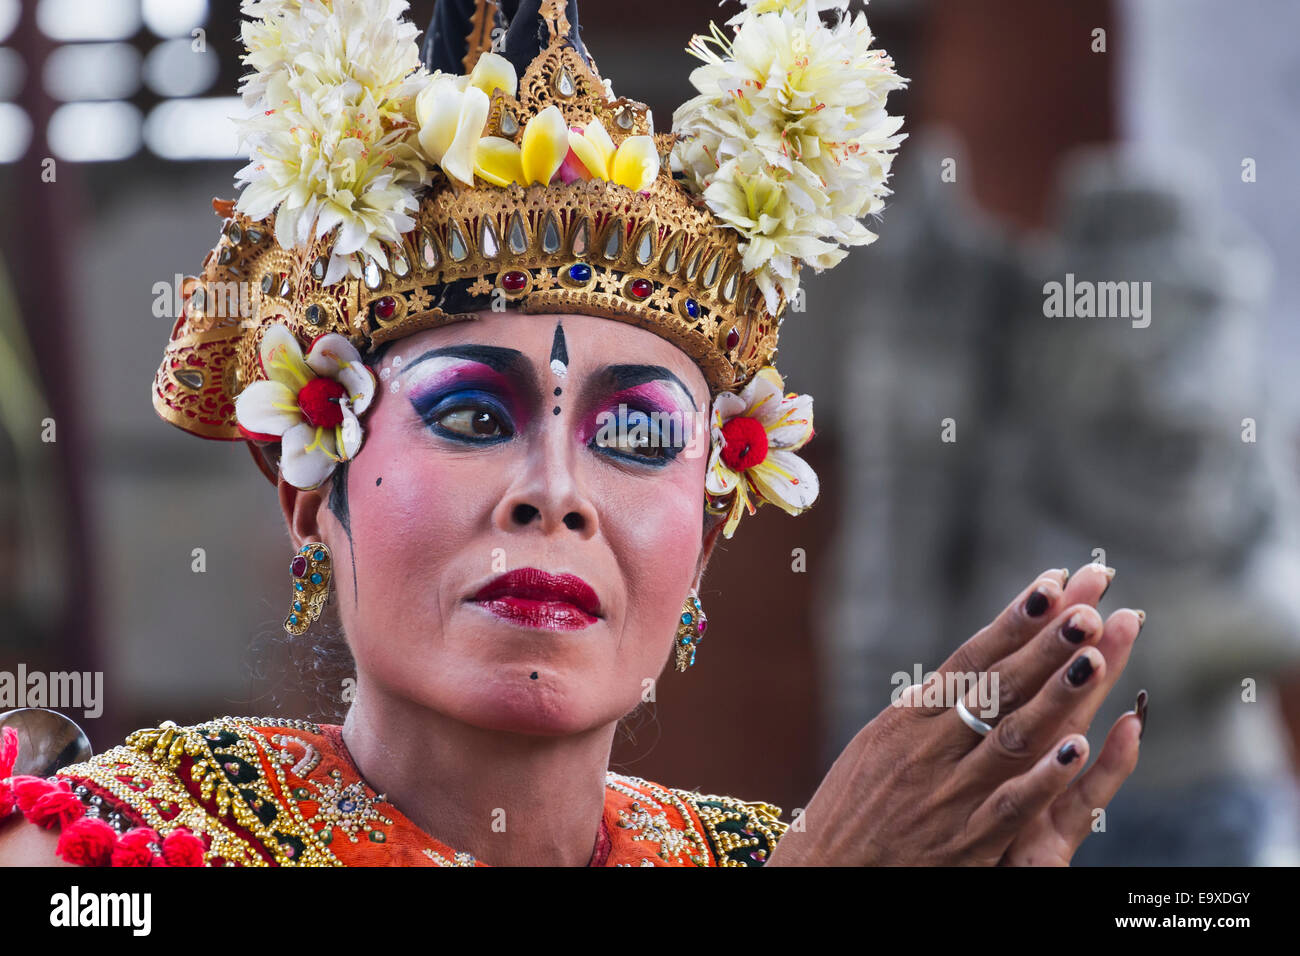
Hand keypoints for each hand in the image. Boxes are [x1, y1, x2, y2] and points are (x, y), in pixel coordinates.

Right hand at [766, 563, 1144, 865]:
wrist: (824, 876)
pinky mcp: (964, 842)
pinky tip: (1079, 747)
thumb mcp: (874, 748)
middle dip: (1044, 645)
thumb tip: (959, 671)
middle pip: (996, 688)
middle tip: (1088, 608)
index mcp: (904, 720)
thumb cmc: (849, 809)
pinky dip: (1044, 775)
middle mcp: (926, 749)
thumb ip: (920, 713)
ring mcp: (947, 795)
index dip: (1014, 621)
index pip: (969, 659)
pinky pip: (1010, 803)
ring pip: (1011, 736)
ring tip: (1096, 658)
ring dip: (1056, 696)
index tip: (1052, 586)